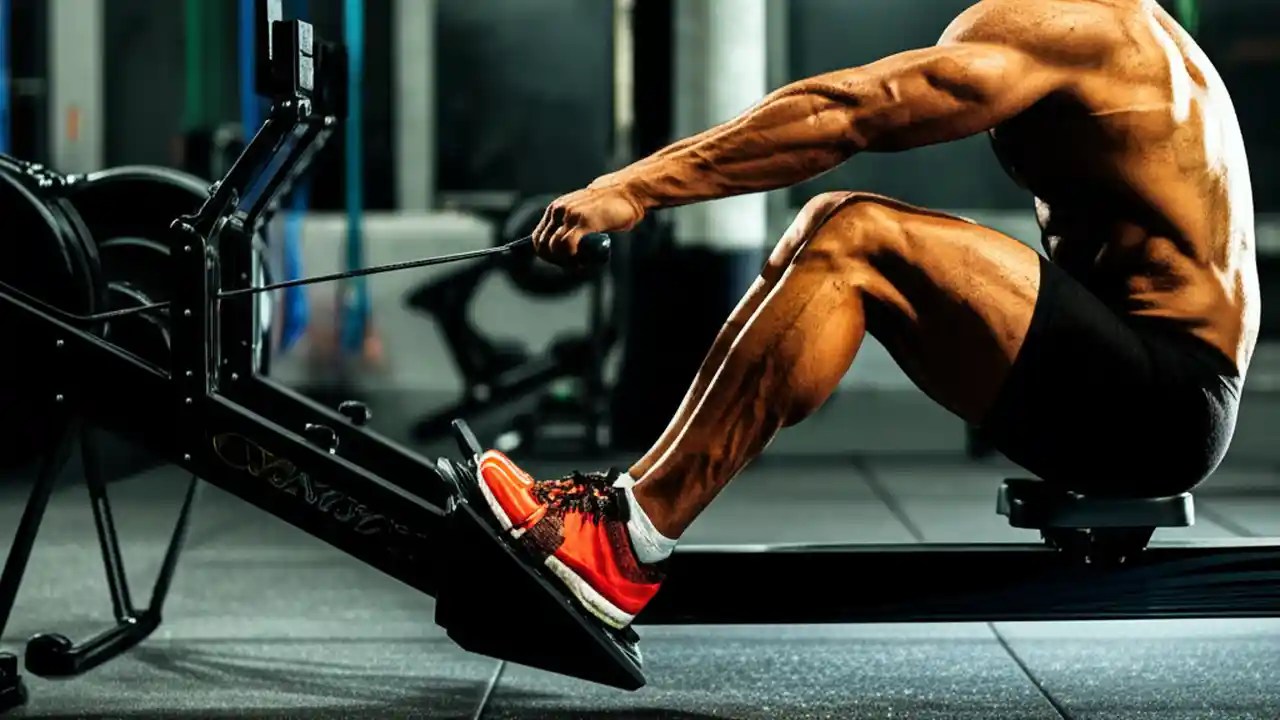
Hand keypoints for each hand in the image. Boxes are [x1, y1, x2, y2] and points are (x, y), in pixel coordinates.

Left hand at [531, 184, 645, 266]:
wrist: (627, 192)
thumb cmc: (608, 206)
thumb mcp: (581, 213)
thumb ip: (570, 226)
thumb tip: (562, 248)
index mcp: (555, 209)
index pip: (537, 238)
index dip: (547, 255)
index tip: (563, 261)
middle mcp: (559, 210)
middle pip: (541, 245)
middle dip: (555, 261)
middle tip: (572, 264)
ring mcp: (571, 215)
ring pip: (553, 247)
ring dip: (564, 261)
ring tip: (580, 262)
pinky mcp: (584, 221)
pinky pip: (568, 245)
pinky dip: (573, 257)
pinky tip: (584, 260)